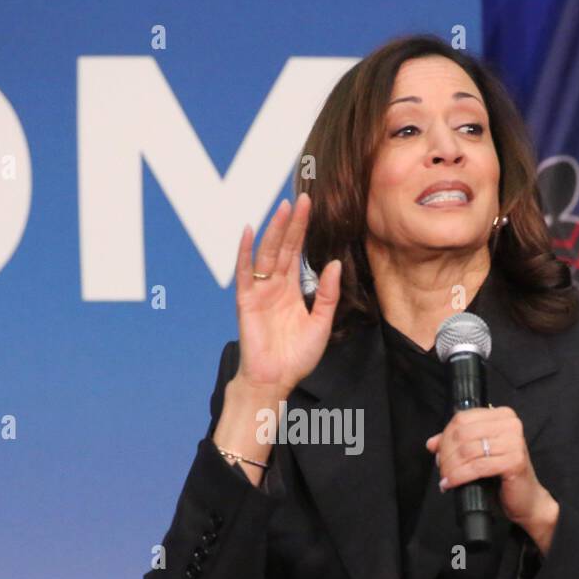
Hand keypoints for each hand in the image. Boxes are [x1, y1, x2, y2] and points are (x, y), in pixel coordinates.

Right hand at [233, 192, 342, 400]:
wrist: (276, 380)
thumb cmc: (297, 356)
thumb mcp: (322, 323)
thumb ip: (328, 294)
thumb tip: (334, 263)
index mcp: (292, 289)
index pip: (297, 252)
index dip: (304, 230)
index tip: (312, 206)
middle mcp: (274, 286)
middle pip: (283, 247)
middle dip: (292, 223)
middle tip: (302, 198)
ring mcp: (259, 291)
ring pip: (267, 255)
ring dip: (274, 231)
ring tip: (284, 209)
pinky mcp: (246, 301)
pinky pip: (245, 273)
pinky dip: (245, 252)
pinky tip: (249, 232)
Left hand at [425, 406, 559, 553]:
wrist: (526, 499)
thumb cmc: (502, 475)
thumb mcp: (478, 454)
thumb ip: (456, 444)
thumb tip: (431, 443)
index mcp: (502, 416)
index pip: (462, 418)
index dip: (445, 436)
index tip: (439, 453)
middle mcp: (511, 424)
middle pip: (462, 433)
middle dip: (446, 453)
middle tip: (442, 469)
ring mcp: (514, 442)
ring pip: (467, 451)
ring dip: (450, 467)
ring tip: (445, 478)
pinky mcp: (514, 461)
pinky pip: (476, 467)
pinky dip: (458, 476)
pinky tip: (450, 484)